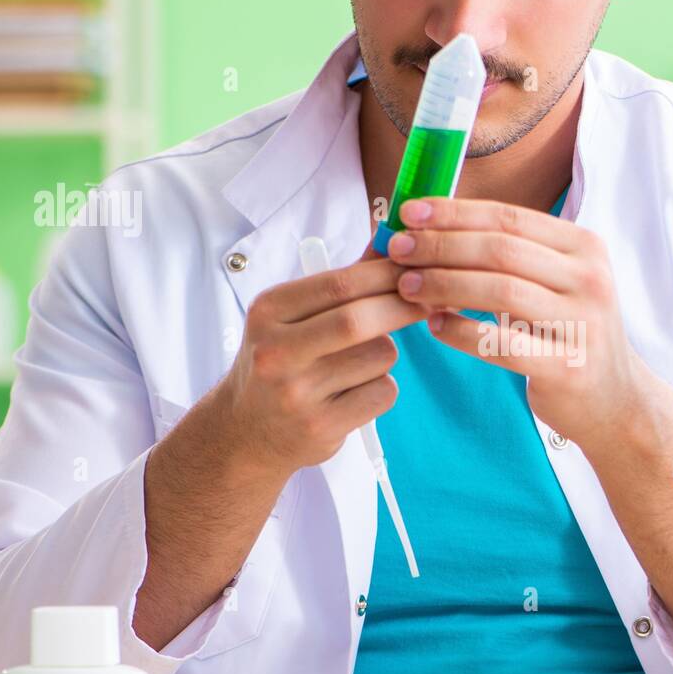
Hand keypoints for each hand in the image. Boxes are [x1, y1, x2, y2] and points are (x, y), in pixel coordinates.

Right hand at [215, 249, 425, 476]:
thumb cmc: (280, 363)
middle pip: (359, 320)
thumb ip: (340, 283)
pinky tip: (355, 394)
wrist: (246, 433)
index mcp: (268, 313)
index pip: (339, 284)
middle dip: (401, 307)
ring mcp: (296, 393)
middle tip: (426, 302)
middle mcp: (275, 352)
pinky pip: (382, 393)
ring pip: (379, 356)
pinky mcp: (320, 427)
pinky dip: (382, 387)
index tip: (416, 268)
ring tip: (360, 364)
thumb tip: (389, 241)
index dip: (386, 273)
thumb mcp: (292, 317)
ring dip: (386, 353)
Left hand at [386, 196, 643, 447]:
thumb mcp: (557, 282)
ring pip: (500, 291)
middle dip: (441, 245)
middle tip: (398, 249)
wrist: (614, 400)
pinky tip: (433, 325)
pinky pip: (500, 343)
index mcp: (584, 246)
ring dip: (444, 284)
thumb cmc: (569, 333)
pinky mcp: (566, 367)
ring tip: (407, 286)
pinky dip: (460, 332)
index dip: (455, 212)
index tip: (409, 212)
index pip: (509, 217)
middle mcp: (589, 279)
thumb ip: (510, 254)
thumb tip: (433, 226)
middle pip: (500, 250)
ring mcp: (582, 323)